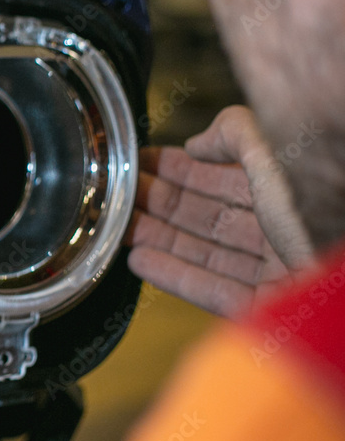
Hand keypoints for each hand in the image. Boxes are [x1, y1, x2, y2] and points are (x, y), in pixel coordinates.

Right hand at [127, 105, 314, 316]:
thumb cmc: (323, 194)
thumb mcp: (274, 147)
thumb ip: (233, 134)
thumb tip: (196, 145)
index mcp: (288, 188)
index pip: (221, 178)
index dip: (178, 170)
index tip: (140, 165)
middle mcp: (283, 228)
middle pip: (209, 217)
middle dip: (161, 207)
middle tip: (118, 199)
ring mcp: (277, 269)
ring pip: (207, 254)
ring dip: (160, 241)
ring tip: (120, 230)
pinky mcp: (272, 307)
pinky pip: (215, 291)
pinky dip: (175, 276)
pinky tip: (139, 260)